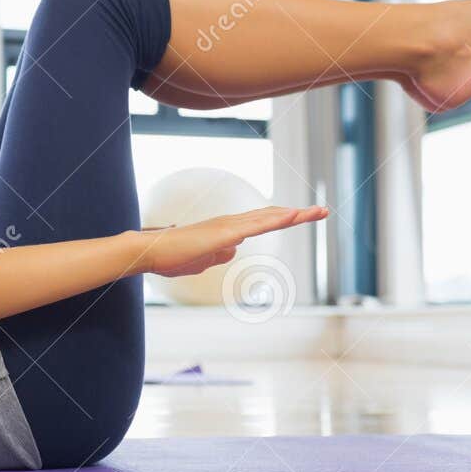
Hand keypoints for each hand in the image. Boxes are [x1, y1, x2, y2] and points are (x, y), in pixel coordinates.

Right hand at [129, 205, 327, 277]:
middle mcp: (229, 224)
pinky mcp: (224, 234)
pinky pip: (257, 225)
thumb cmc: (168, 256)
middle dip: (296, 215)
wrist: (148, 252)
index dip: (281, 219)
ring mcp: (227, 227)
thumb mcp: (200, 260)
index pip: (259, 222)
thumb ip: (217, 254)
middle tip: (322, 211)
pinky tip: (294, 216)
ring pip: (268, 218)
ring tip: (318, 212)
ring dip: (294, 215)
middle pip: (270, 217)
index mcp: (224, 231)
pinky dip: (277, 220)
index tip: (301, 216)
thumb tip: (233, 251)